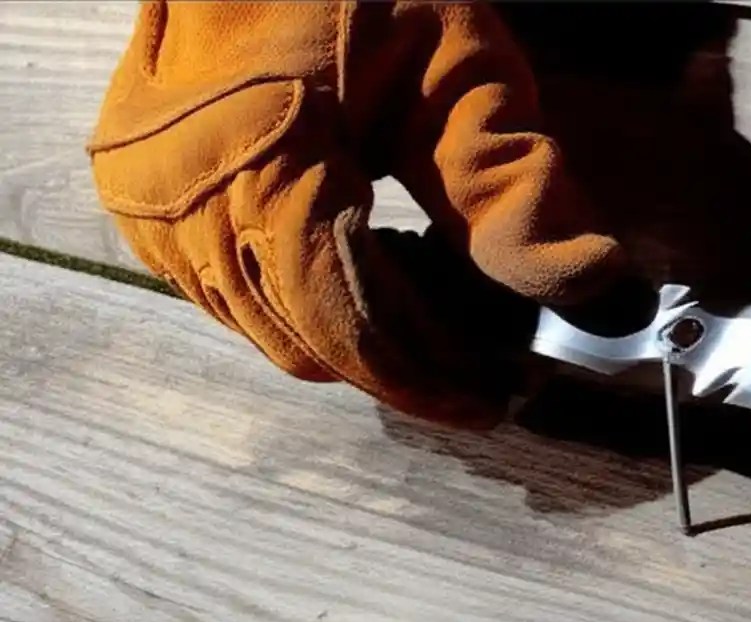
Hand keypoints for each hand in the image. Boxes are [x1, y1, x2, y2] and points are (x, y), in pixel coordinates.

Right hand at [86, 1, 630, 428]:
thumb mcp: (458, 68)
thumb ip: (510, 179)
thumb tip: (589, 277)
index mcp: (258, 162)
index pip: (344, 319)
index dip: (421, 378)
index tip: (489, 402)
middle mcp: (180, 200)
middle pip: (304, 338)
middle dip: (398, 367)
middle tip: (477, 369)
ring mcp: (147, 205)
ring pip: (263, 328)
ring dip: (352, 343)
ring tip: (433, 329)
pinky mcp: (139, 203)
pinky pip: (228, 294)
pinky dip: (303, 306)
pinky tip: (365, 283)